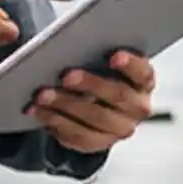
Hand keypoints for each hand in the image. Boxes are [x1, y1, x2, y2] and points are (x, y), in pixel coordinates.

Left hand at [26, 50, 156, 153]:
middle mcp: (138, 108)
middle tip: (66, 76)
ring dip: (65, 105)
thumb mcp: (107, 60)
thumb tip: (75, 40)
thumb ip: (100, 50)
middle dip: (90, 85)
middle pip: (117, 96)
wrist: (101, 104)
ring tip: (42, 94)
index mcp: (144, 81)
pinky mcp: (98, 143)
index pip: (143, 72)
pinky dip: (54, 122)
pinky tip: (38, 110)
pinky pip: (77, 135)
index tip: (113, 56)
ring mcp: (119, 129)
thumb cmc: (103, 72)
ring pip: (94, 119)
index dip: (130, 65)